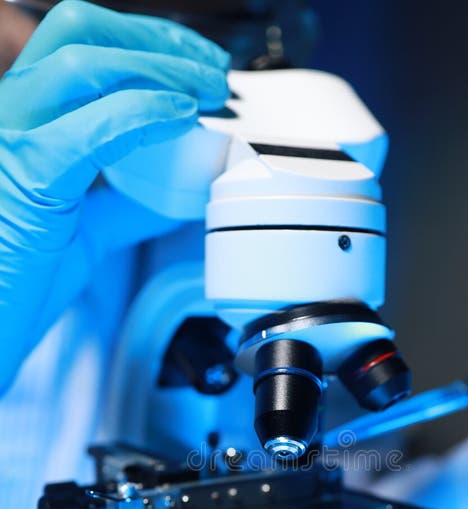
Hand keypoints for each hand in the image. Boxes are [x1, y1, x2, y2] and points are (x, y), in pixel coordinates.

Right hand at [0, 0, 229, 393]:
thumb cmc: (16, 283)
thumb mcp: (85, 232)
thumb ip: (129, 206)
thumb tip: (178, 194)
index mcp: (23, 121)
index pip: (78, 44)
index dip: (144, 42)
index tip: (196, 64)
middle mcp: (10, 117)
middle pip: (79, 31)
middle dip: (157, 41)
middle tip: (212, 73)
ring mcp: (11, 140)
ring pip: (84, 62)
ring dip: (159, 70)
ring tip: (206, 94)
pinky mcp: (27, 176)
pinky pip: (91, 128)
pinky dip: (143, 114)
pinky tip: (177, 117)